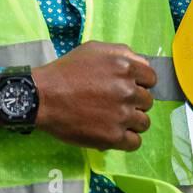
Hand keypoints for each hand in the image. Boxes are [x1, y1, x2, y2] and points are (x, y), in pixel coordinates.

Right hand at [29, 41, 156, 151]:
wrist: (42, 97)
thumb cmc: (66, 71)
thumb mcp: (94, 49)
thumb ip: (122, 53)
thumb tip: (143, 65)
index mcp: (126, 67)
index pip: (151, 79)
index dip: (139, 84)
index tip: (126, 88)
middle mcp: (128, 91)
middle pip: (147, 102)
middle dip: (134, 103)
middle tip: (113, 104)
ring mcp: (122, 115)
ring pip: (144, 123)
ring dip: (131, 122)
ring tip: (112, 120)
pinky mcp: (113, 137)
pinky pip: (135, 142)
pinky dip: (126, 140)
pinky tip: (113, 133)